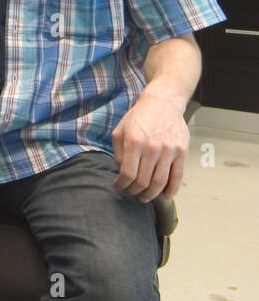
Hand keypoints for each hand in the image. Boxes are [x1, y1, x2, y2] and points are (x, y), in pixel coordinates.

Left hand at [112, 84, 189, 201]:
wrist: (163, 103)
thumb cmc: (139, 116)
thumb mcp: (120, 130)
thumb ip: (118, 152)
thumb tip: (121, 171)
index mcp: (134, 142)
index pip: (127, 173)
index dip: (122, 185)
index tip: (119, 187)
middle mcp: (152, 148)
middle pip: (143, 181)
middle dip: (134, 191)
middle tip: (130, 193)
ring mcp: (169, 151)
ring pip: (160, 182)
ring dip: (151, 194)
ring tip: (144, 197)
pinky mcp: (181, 152)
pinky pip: (177, 176)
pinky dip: (171, 190)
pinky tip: (164, 196)